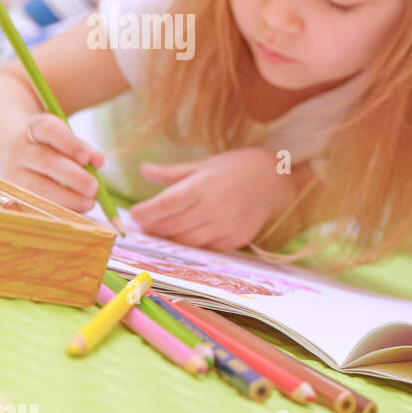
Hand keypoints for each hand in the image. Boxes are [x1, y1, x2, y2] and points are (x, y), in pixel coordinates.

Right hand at [3, 113, 104, 212]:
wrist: (20, 164)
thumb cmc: (54, 151)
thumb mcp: (68, 143)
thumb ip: (85, 150)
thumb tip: (97, 161)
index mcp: (36, 129)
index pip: (49, 130)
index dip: (69, 143)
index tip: (86, 158)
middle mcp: (21, 149)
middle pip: (45, 161)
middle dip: (73, 176)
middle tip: (94, 188)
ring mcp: (13, 173)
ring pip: (37, 187)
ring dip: (67, 197)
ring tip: (89, 203)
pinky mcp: (14, 195)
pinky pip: (36, 205)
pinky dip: (59, 211)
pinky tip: (76, 213)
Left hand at [130, 147, 292, 249]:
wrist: (277, 181)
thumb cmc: (238, 167)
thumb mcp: (205, 165)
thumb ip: (173, 173)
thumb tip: (144, 170)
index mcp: (204, 186)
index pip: (166, 204)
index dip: (146, 212)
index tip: (134, 214)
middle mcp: (215, 208)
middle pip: (172, 225)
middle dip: (153, 227)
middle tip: (143, 225)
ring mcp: (226, 226)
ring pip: (186, 242)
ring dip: (168, 239)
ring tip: (159, 233)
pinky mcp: (236, 239)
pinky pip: (206, 248)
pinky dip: (191, 245)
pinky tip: (184, 237)